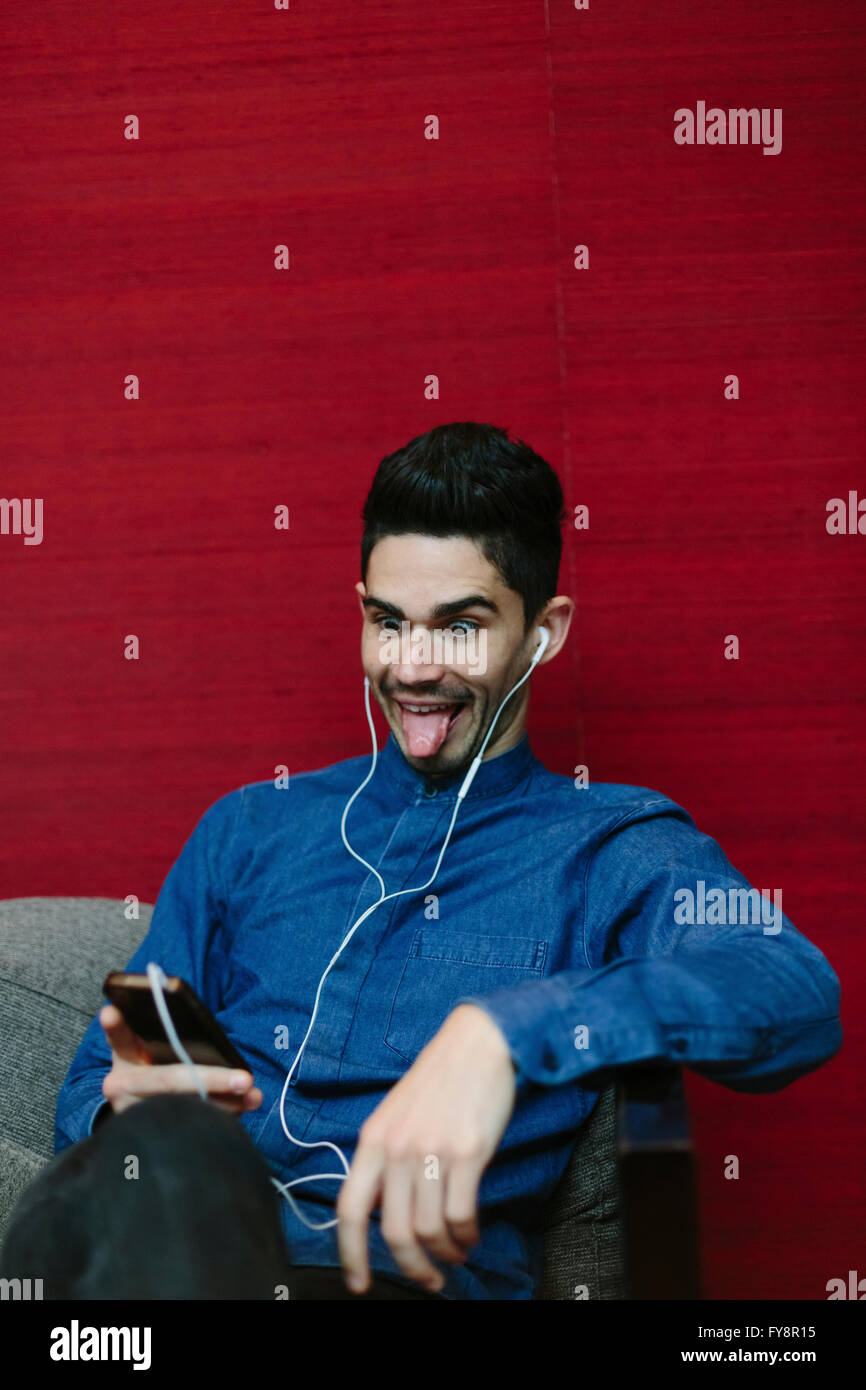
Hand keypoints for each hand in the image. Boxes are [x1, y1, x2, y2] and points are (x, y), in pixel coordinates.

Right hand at [99, 1004, 262, 1117]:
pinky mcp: (147, 1133)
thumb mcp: (150, 1048)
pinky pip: (188, 1126)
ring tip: (253, 1095)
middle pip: (168, 1081)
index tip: (110, 1012)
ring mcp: (133, 1113)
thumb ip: (171, 1036)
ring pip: (183, 1107)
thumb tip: (208, 1038)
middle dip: (211, 1079)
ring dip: (225, 1103)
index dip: (114, 1025)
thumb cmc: (152, 1064)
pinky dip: (220, 1116)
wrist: (136, 1105)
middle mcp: (122, 1086)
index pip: (119, 1038)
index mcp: (123, 1057)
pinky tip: (242, 1108)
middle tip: (245, 1079)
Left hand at [336, 1003, 516, 1294]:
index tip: (358, 1285)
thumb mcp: (396, 1113)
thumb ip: (385, 1156)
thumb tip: (384, 1208)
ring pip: (430, 1229)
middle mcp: (397, 1148)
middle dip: (412, 1268)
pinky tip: (470, 1235)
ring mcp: (432, 1150)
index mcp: (373, 1139)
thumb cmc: (439, 1079)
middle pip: (395, 1231)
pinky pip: (461, 1214)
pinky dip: (466, 1235)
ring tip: (456, 1253)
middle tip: (429, 1281)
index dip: (350, 1254)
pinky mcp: (468, 1152)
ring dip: (445, 1253)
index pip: (351, 1208)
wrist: (477, 1042)